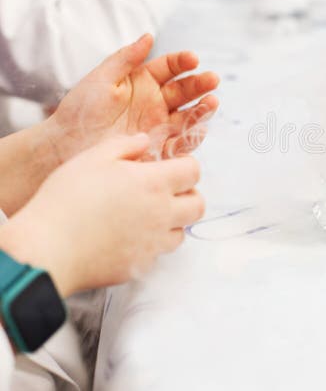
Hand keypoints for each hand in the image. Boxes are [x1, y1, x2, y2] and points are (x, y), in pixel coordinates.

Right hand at [0, 135, 203, 296]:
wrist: (47, 247)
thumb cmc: (66, 200)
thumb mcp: (92, 158)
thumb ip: (124, 145)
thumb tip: (144, 141)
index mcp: (154, 183)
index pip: (193, 171)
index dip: (185, 166)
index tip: (169, 167)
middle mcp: (161, 214)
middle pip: (198, 205)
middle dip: (188, 195)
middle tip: (165, 192)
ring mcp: (153, 243)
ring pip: (181, 232)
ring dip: (172, 222)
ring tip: (146, 215)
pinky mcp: (141, 266)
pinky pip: (157, 254)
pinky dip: (150, 245)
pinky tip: (128, 237)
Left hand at [45, 33, 218, 163]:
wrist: (66, 147)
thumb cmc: (79, 111)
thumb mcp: (100, 79)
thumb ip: (125, 58)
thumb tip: (149, 35)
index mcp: (143, 81)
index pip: (170, 67)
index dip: (183, 62)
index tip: (192, 59)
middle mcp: (156, 102)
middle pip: (186, 90)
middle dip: (200, 84)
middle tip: (211, 80)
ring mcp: (161, 125)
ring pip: (190, 115)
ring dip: (203, 108)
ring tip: (212, 102)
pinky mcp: (161, 148)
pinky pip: (183, 142)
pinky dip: (193, 136)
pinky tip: (198, 129)